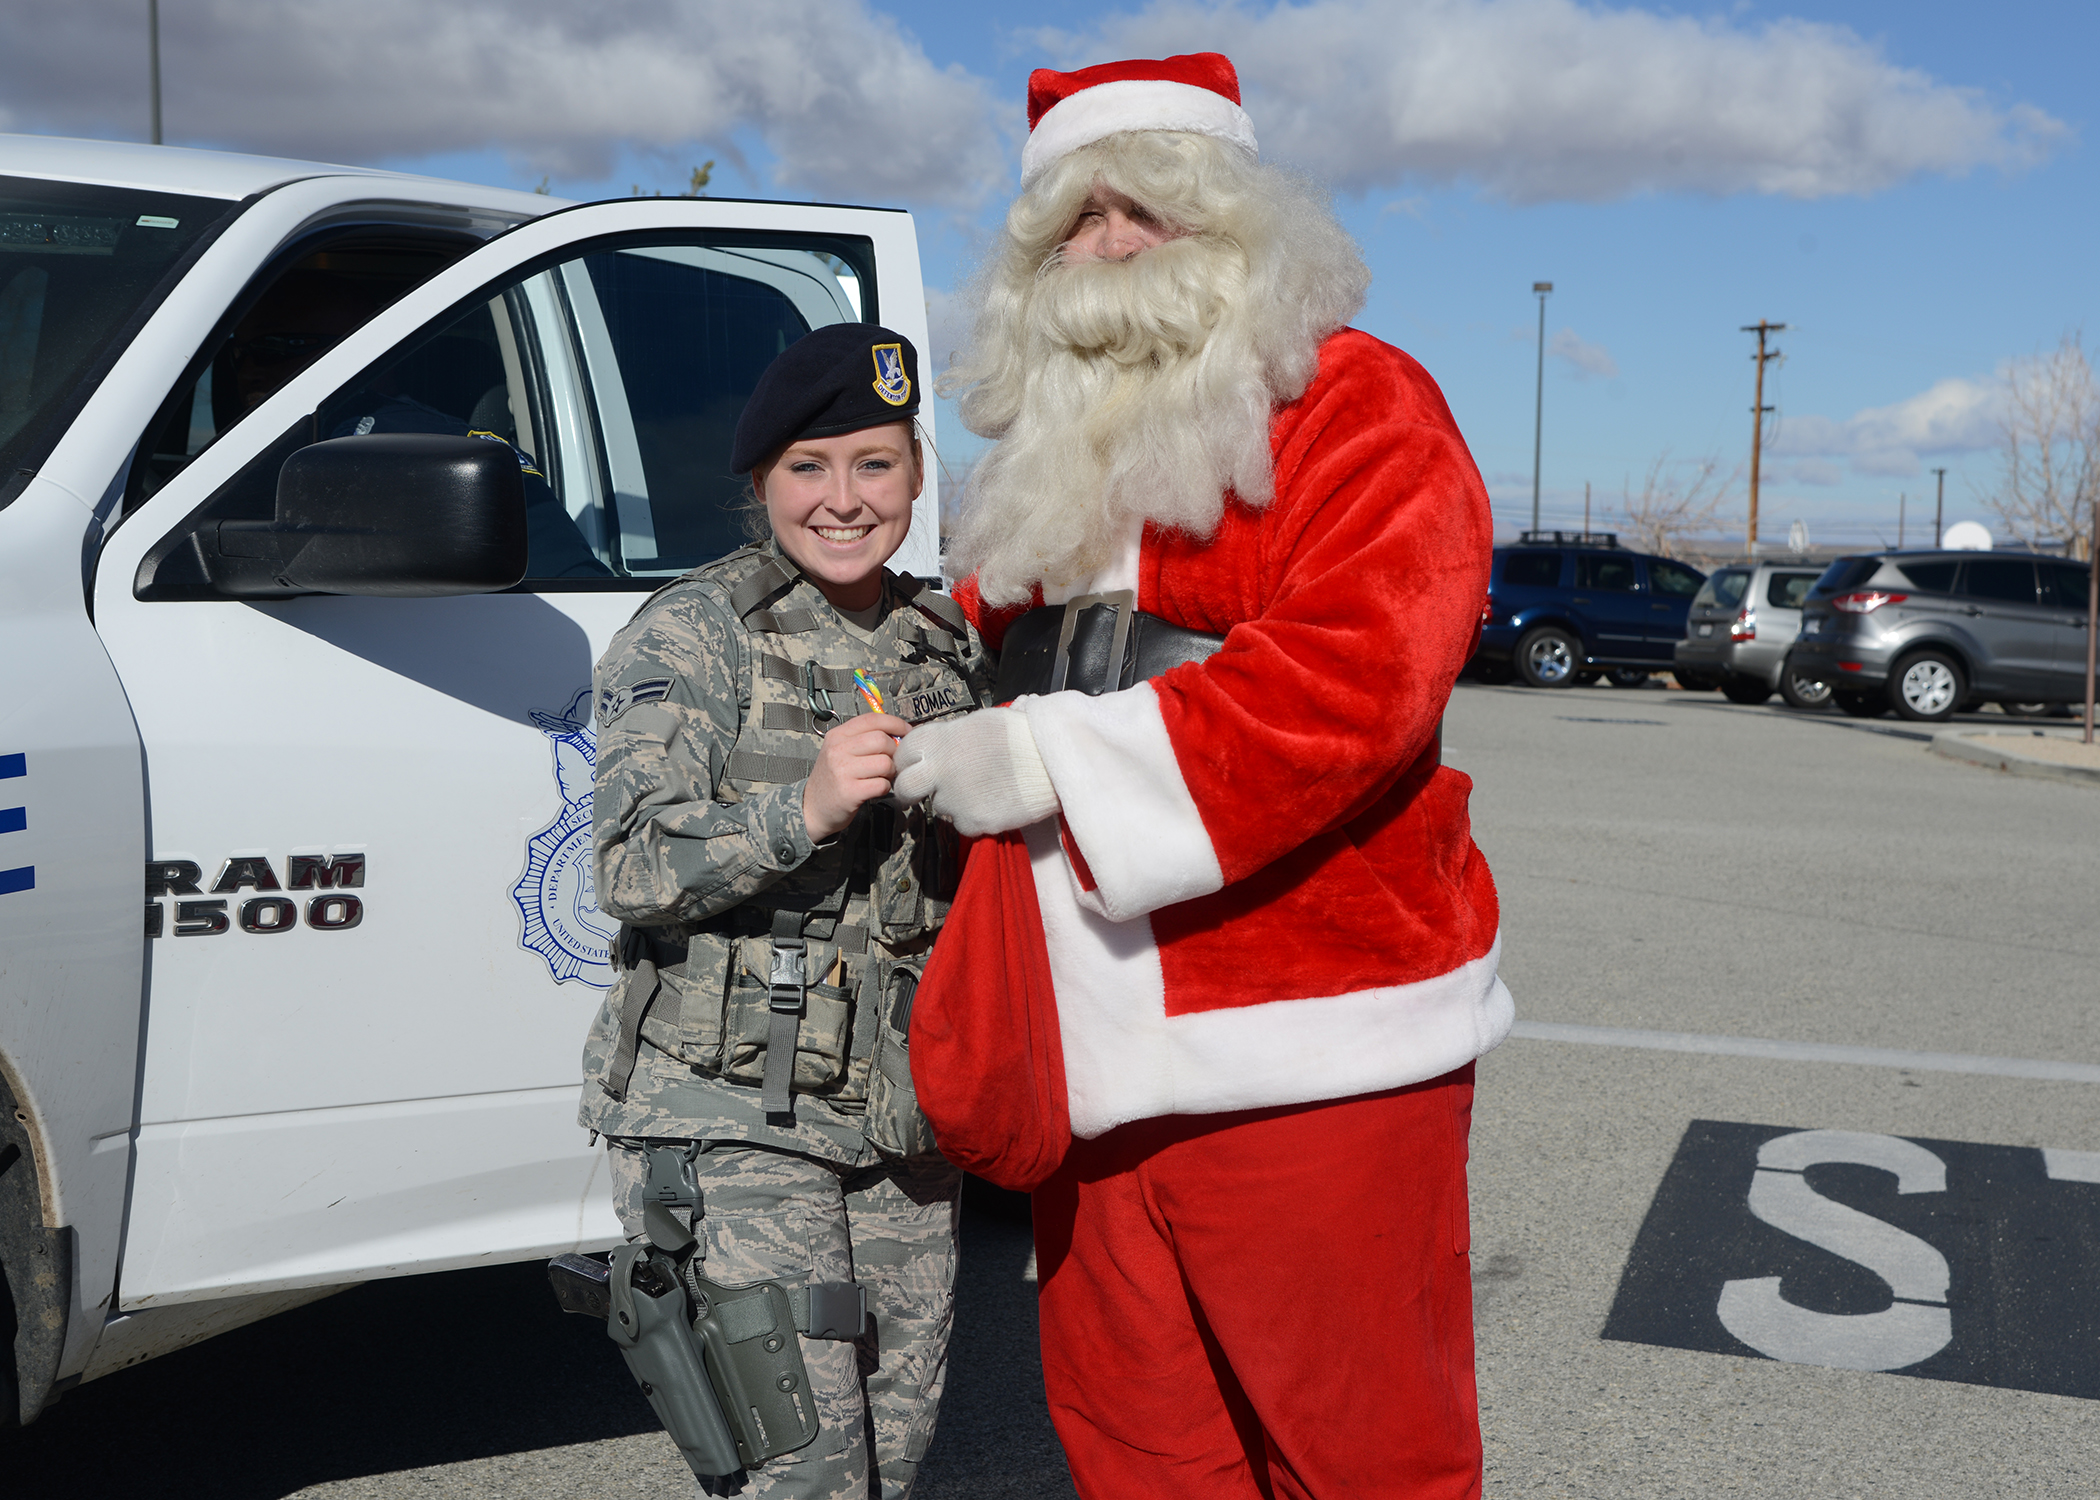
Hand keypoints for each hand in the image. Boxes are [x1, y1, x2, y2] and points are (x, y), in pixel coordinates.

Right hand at [803, 713, 912, 842]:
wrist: (812, 808)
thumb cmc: (831, 779)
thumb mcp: (839, 751)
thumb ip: (863, 739)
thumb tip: (897, 734)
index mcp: (837, 736)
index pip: (872, 719)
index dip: (895, 723)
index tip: (905, 731)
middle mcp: (837, 750)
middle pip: (882, 740)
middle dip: (894, 751)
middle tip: (891, 761)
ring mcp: (842, 771)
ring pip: (885, 763)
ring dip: (890, 772)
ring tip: (882, 777)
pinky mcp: (850, 792)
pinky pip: (882, 784)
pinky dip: (885, 787)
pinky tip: (876, 788)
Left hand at [892, 707, 1059, 835]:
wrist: (1052, 761)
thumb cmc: (1019, 735)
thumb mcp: (977, 724)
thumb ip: (948, 738)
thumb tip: (933, 749)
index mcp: (938, 742)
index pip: (902, 755)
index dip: (906, 763)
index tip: (911, 767)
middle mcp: (938, 771)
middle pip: (905, 788)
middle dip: (909, 792)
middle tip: (918, 792)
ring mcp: (954, 800)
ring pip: (939, 806)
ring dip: (952, 801)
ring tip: (980, 788)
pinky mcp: (971, 822)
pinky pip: (963, 823)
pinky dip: (973, 815)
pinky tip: (992, 801)